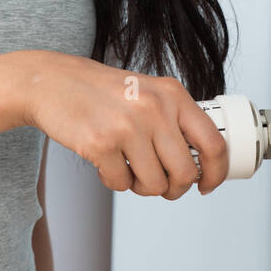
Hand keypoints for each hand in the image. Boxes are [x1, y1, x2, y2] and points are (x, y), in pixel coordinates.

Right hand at [14, 50, 228, 199]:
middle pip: (186, 173)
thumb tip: (202, 162)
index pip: (213, 142)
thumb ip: (174, 118)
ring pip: (155, 184)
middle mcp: (155, 108)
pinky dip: (115, 181)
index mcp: (172, 95)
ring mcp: (128, 126)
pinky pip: (121, 184)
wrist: (53, 82)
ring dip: (142, 186)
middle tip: (160, 183)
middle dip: (173, 187)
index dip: (216, 172)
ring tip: (129, 167)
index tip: (207, 185)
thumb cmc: (103, 92)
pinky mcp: (101, 144)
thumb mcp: (148, 91)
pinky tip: (106, 161)